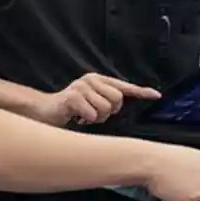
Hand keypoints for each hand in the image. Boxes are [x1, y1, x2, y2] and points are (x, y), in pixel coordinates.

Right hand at [36, 73, 160, 125]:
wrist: (43, 111)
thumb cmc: (71, 110)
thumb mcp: (92, 102)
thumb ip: (107, 101)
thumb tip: (122, 106)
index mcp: (98, 80)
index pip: (123, 86)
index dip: (140, 91)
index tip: (156, 96)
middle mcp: (91, 80)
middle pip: (117, 99)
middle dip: (109, 112)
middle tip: (94, 114)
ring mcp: (82, 87)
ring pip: (105, 108)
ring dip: (97, 118)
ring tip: (84, 116)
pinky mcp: (73, 97)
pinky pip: (92, 114)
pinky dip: (86, 120)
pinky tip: (77, 118)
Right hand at [142, 144, 199, 200]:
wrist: (150, 163)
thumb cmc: (161, 159)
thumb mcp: (186, 158)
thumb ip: (196, 170)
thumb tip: (194, 182)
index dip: (198, 189)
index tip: (189, 191)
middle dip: (191, 197)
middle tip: (176, 193)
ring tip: (169, 192)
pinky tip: (167, 197)